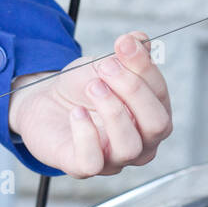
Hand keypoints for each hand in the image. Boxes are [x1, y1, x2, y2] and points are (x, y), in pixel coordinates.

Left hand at [8, 31, 172, 178]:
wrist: (46, 102)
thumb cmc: (82, 87)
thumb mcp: (105, 64)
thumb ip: (127, 55)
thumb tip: (140, 39)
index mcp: (152, 114)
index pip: (161, 95)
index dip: (144, 68)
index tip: (123, 44)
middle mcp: (141, 142)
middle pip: (157, 125)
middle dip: (133, 90)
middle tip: (106, 67)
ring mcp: (114, 159)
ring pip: (129, 146)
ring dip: (112, 110)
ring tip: (92, 86)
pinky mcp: (83, 167)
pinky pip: (92, 162)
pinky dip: (85, 134)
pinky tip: (76, 113)